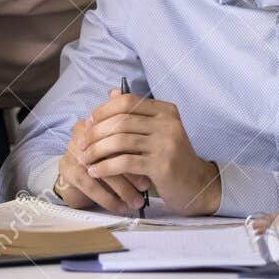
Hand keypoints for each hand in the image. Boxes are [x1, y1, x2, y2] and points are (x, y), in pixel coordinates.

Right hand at [55, 117, 150, 215]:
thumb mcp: (124, 153)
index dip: (137, 151)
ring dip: (122, 188)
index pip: (119, 133)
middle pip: (110, 150)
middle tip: (147, 186)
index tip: (153, 166)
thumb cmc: (109, 165)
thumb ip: (137, 149)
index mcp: (99, 122)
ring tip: (137, 201)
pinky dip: (107, 198)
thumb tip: (157, 158)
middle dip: (131, 170)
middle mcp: (83, 132)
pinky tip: (120, 207)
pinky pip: (89, 185)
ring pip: (101, 169)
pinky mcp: (67, 169)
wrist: (82, 183)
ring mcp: (72, 150)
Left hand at [82, 89, 220, 216]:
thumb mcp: (157, 132)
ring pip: (120, 141)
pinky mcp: (162, 165)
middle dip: (95, 132)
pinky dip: (105, 167)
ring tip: (84, 159)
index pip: (127, 101)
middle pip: (121, 121)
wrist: (197, 185)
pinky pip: (125, 162)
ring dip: (96, 151)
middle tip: (81, 144)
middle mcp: (168, 123)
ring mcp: (166, 144)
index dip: (103, 110)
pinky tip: (95, 172)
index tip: (87, 123)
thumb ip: (136, 114)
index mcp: (166, 110)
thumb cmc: (172, 158)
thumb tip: (111, 93)